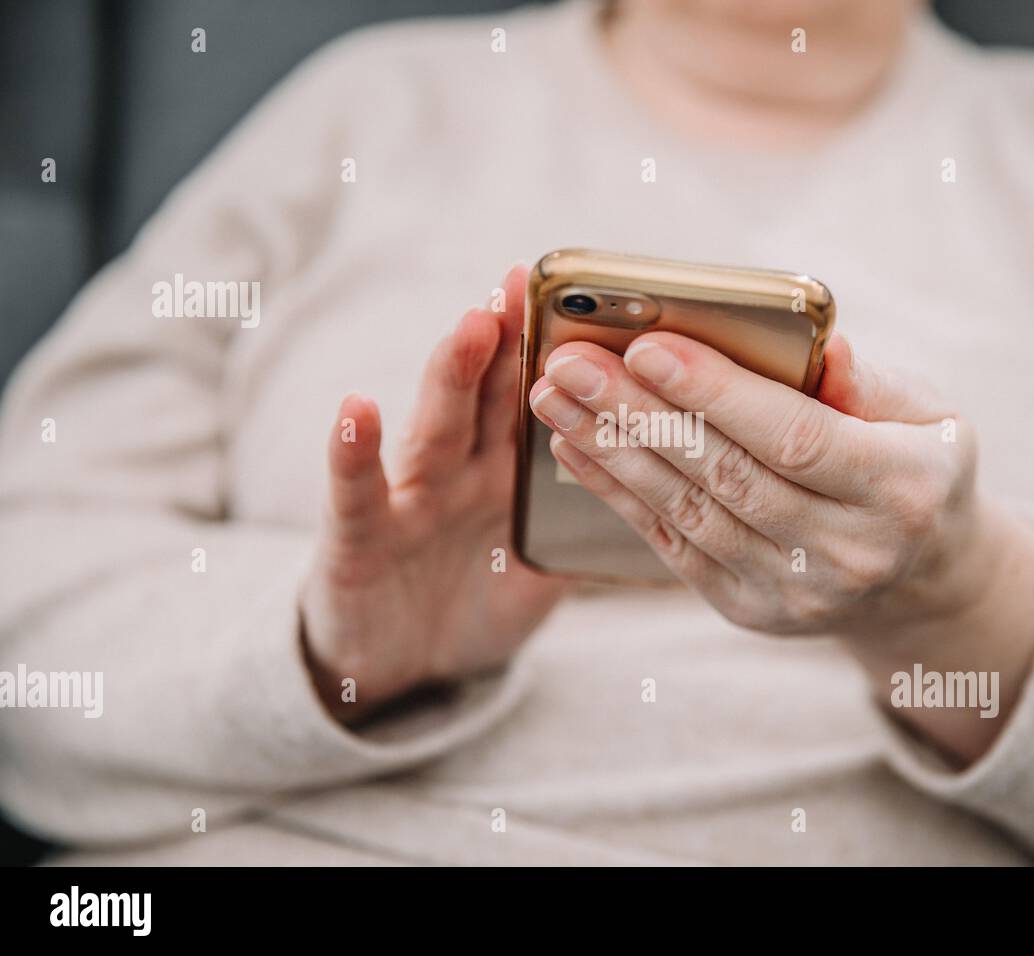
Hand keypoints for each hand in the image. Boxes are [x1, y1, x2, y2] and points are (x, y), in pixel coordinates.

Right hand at [300, 266, 567, 722]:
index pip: (531, 402)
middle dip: (504, 338)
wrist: (402, 672)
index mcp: (506, 476)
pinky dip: (353, 451)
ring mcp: (407, 499)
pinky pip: (356, 491)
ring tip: (473, 324)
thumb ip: (584, 536)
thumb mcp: (540, 574)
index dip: (552, 354)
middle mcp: (458, 473)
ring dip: (450, 374)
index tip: (582, 298)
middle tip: (525, 281)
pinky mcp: (356, 536)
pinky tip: (358, 408)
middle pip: (485, 396)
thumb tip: (670, 512)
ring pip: (433, 426)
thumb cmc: (473, 607)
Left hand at [529, 331, 1033, 760]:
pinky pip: (673, 546)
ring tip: (555, 397)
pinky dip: (618, 495)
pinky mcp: (752, 611)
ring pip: (688, 513)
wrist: (923, 579)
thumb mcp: (928, 415)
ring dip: (611, 452)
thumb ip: (870, 385)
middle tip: (569, 362)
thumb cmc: (917, 467)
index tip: (648, 345)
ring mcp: (797, 593)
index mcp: (902, 490)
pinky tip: (575, 448)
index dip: (718, 393)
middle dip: (639, 414)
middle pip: (726, 475)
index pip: (794, 437)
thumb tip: (822, 347)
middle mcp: (850, 552)